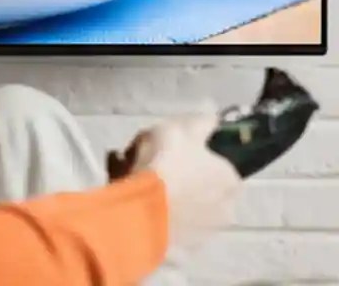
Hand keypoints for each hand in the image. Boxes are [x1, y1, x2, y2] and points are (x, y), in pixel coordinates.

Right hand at [127, 114, 243, 251]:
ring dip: (168, 197)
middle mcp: (227, 209)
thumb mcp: (180, 130)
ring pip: (186, 208)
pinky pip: (169, 226)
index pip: (220, 165)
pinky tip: (134, 205)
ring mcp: (205, 233)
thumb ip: (201, 122)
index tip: (174, 151)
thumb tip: (215, 117)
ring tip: (135, 185)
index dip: (197, 156)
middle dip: (182, 179)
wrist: (140, 214)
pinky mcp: (183, 250)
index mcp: (232, 180)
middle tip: (152, 168)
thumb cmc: (165, 166)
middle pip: (203, 188)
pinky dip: (157, 216)